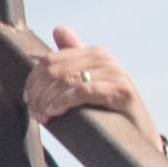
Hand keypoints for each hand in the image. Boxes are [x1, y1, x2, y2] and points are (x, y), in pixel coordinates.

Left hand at [16, 24, 148, 135]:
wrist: (139, 138)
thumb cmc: (109, 113)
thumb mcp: (89, 83)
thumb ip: (74, 58)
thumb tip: (59, 28)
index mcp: (94, 54)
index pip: (50, 60)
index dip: (33, 80)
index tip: (28, 99)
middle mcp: (104, 59)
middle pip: (54, 70)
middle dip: (38, 93)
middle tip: (35, 113)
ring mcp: (114, 73)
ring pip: (65, 81)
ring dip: (47, 101)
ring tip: (43, 117)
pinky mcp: (121, 90)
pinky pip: (82, 91)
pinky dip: (63, 101)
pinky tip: (54, 112)